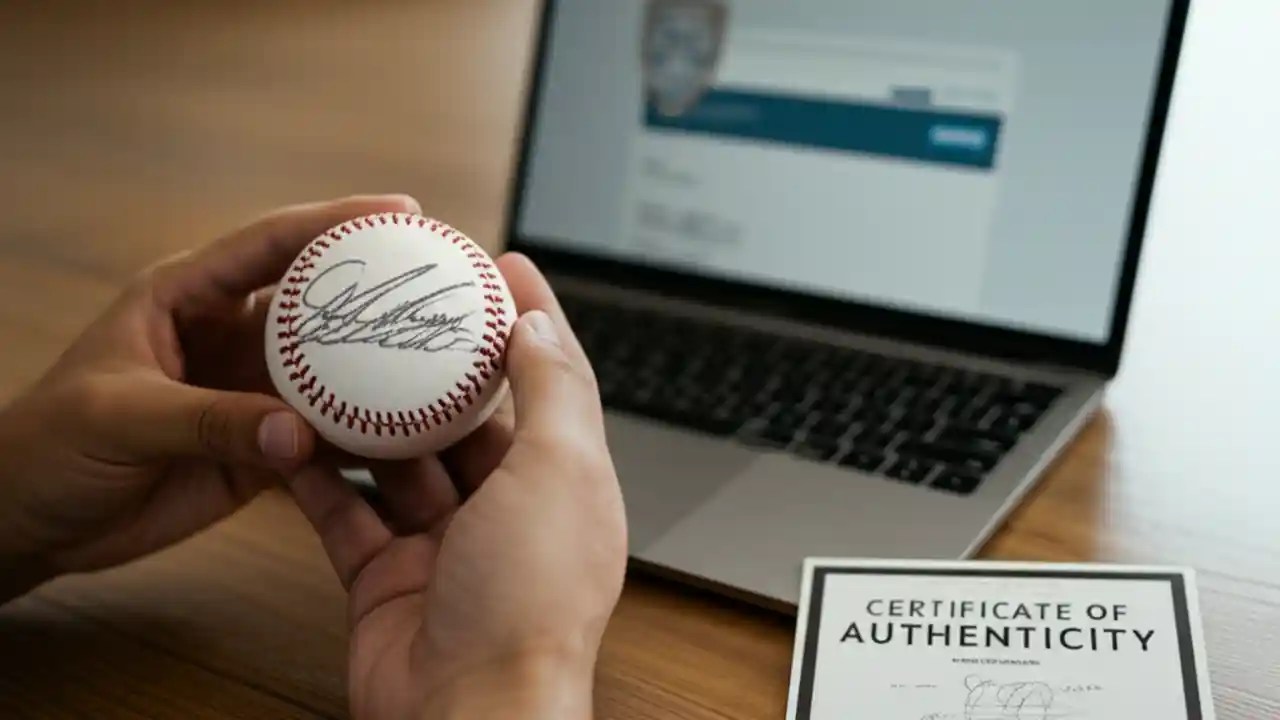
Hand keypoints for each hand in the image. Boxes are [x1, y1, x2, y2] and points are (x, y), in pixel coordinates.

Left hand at [0, 194, 419, 599]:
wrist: (29, 521)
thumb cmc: (47, 446)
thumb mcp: (120, 417)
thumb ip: (208, 420)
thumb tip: (298, 433)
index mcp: (188, 297)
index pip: (271, 244)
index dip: (336, 221)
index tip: (401, 211)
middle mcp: (230, 336)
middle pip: (320, 302)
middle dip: (381, 287)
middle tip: (447, 277)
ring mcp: (250, 392)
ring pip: (333, 370)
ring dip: (384, 367)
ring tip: (450, 358)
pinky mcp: (260, 448)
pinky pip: (326, 436)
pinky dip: (367, 437)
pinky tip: (413, 437)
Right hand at [288, 253, 627, 719]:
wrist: (467, 712)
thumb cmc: (528, 601)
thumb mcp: (560, 470)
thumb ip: (551, 392)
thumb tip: (538, 322)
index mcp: (566, 482)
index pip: (551, 379)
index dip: (530, 317)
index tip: (499, 263)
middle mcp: (510, 510)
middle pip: (469, 416)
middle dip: (438, 363)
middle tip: (400, 304)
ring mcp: (446, 545)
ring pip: (400, 461)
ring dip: (369, 415)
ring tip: (334, 357)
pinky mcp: (387, 576)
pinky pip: (345, 511)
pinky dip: (317, 477)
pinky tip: (289, 433)